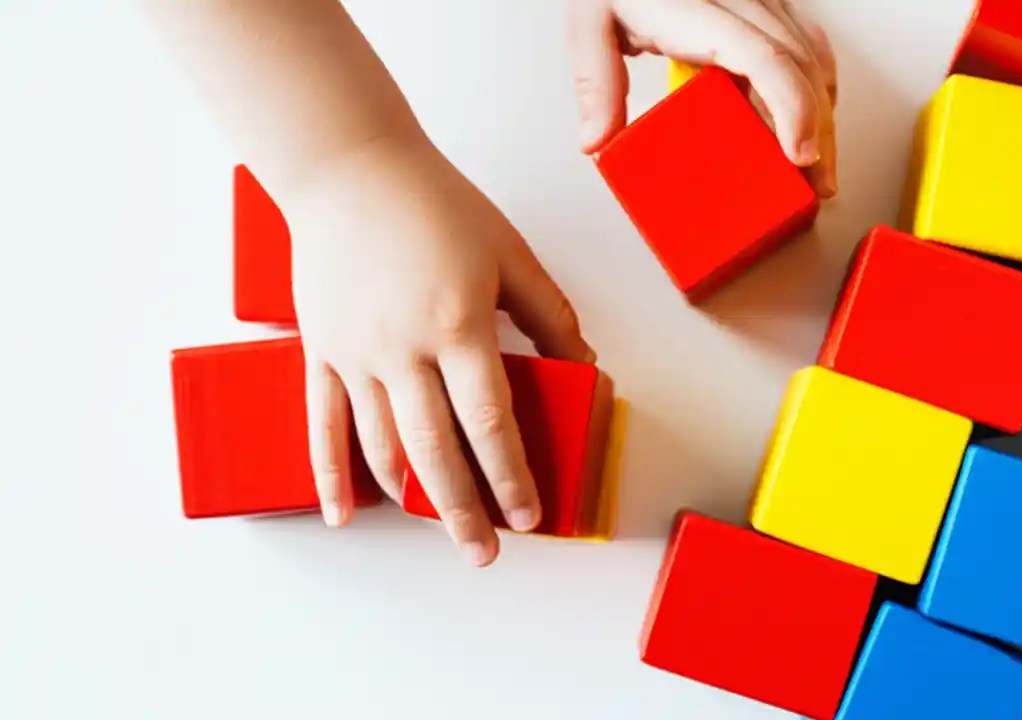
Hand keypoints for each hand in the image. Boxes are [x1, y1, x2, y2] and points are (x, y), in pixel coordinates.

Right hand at [284, 133, 594, 566]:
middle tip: (486, 552)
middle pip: (437, 450)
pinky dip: (330, 475)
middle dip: (465, 510)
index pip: (490, 422)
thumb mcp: (509, 253)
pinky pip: (322, 425)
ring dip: (413, 498)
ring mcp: (355, 355)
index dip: (512, 475)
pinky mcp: (321, 352)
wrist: (349, 169)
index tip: (529, 515)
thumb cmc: (433, 203)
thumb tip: (584, 366)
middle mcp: (403, 350)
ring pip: (382, 447)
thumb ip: (549, 315)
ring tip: (440, 532)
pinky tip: (344, 514)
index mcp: (458, 326)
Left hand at [567, 0, 838, 196]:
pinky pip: (806, 45)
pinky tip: (811, 120)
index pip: (763, 57)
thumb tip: (599, 141)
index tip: (799, 154)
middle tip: (814, 184)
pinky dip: (815, 88)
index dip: (791, 107)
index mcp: (696, 8)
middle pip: (799, 66)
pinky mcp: (766, 4)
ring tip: (816, 166)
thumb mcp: (590, 23)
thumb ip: (596, 82)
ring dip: (822, 113)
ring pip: (812, 57)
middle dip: (816, 130)